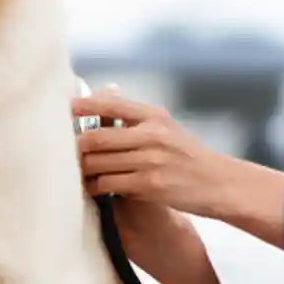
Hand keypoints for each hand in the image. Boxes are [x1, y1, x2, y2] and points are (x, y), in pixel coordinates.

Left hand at [73, 93, 283, 248]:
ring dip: (82, 170)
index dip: (83, 106)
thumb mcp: (167, 128)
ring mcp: (150, 160)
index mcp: (154, 116)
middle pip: (96, 137)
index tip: (65, 110)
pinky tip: (92, 188)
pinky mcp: (149, 185)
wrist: (220, 183)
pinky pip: (108, 185)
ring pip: (98, 163)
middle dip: (75, 146)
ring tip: (75, 172)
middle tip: (63, 151)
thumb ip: (136, 116)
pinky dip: (95, 187)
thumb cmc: (188, 156)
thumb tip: (104, 95)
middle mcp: (152, 134)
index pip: (110, 104)